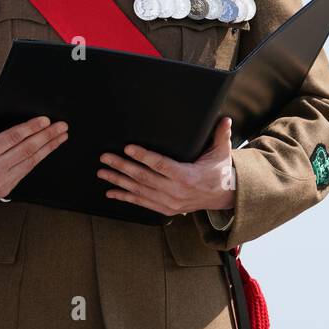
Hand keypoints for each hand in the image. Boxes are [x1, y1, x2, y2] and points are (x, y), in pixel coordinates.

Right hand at [0, 108, 67, 203]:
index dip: (31, 128)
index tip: (45, 119)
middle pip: (27, 150)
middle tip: (62, 126)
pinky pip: (26, 171)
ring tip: (61, 136)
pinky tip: (48, 149)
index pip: (13, 138)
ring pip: (31, 162)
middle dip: (47, 136)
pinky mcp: (5, 189)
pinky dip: (39, 159)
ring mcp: (0, 182)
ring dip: (49, 148)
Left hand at [96, 116, 234, 215]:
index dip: (143, 156)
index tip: (129, 148)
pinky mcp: (165, 209)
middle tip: (106, 157)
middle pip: (144, 177)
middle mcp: (175, 191)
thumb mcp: (221, 153)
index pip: (160, 165)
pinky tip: (111, 191)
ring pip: (139, 190)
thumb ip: (221, 135)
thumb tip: (225, 119)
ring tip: (103, 172)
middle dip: (122, 166)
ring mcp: (169, 202)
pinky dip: (125, 197)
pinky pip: (141, 202)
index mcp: (187, 176)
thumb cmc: (218, 172)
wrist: (223, 197)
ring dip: (118, 181)